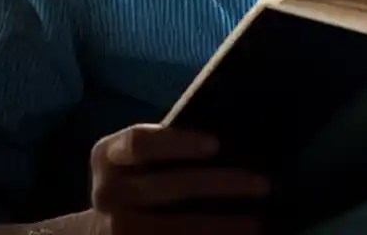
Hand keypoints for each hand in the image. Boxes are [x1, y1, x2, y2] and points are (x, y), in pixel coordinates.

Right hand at [86, 123, 269, 234]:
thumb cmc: (139, 178)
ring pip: (172, 227)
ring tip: (256, 223)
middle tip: (262, 184)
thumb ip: (172, 147)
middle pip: (167, 187)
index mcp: (108, 155)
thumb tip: (236, 140)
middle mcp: (107, 192)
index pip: (140, 143)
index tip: (216, 143)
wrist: (104, 227)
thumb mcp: (141, 159)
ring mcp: (116, 227)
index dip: (177, 143)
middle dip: (218, 184)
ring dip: (219, 225)